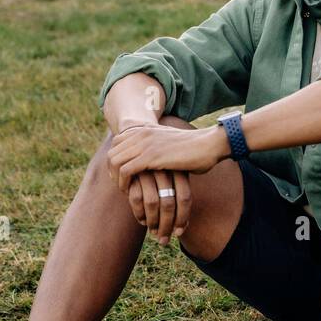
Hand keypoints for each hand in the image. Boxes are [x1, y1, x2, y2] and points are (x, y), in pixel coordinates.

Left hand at [108, 123, 224, 190]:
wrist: (208, 145)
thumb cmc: (193, 149)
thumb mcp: (169, 142)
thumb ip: (156, 146)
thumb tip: (149, 158)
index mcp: (145, 129)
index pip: (116, 142)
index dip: (116, 160)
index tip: (123, 176)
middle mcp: (141, 133)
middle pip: (112, 153)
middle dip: (113, 172)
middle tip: (123, 186)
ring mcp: (145, 143)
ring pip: (115, 161)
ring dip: (117, 179)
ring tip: (127, 190)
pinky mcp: (151, 156)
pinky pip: (126, 170)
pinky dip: (125, 183)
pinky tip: (133, 191)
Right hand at [126, 168, 191, 244]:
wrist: (141, 155)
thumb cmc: (163, 176)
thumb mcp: (176, 182)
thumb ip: (178, 203)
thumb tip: (180, 231)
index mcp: (180, 170)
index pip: (184, 198)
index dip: (182, 218)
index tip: (178, 233)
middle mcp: (165, 170)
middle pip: (168, 203)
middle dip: (166, 226)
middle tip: (164, 240)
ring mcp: (147, 171)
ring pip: (152, 203)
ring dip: (152, 222)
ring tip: (153, 232)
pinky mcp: (132, 174)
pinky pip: (136, 199)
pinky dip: (139, 213)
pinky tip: (142, 221)